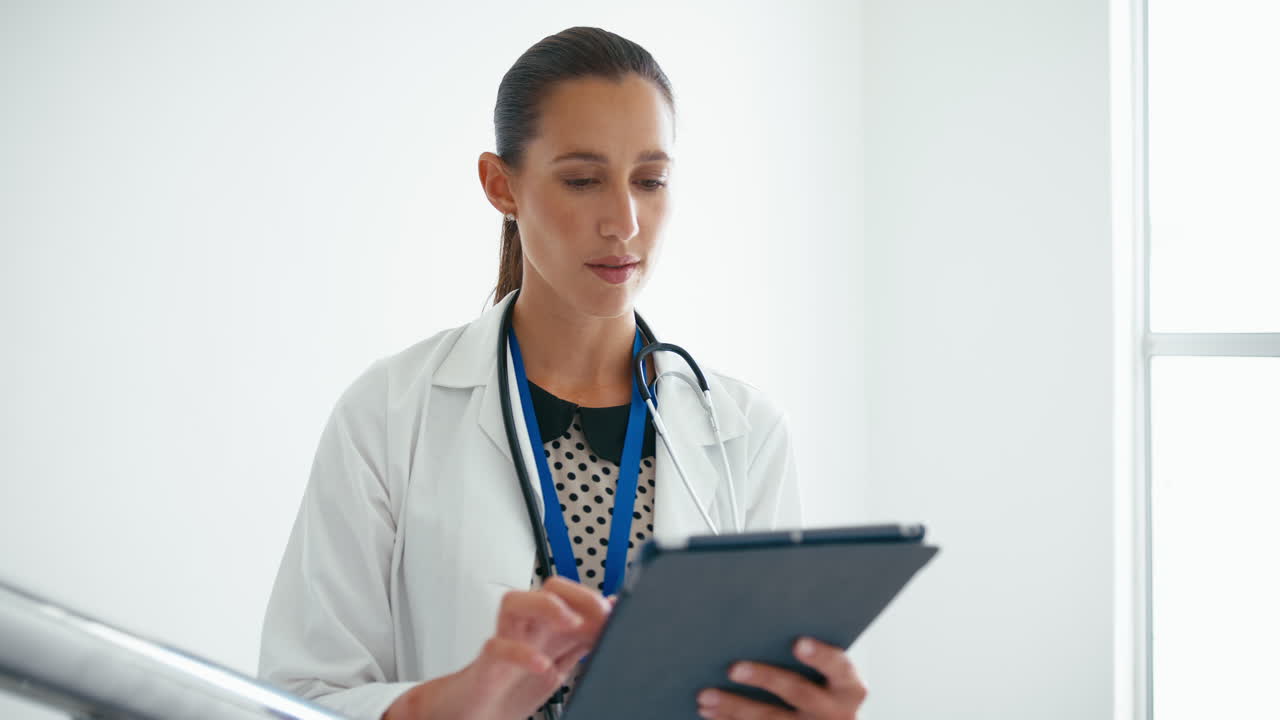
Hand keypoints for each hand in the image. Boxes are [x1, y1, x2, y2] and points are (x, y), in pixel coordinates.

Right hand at [383, 578, 612, 719]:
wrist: (472, 714)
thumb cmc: (511, 687)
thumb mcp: (558, 665)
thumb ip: (583, 643)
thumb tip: (613, 617)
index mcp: (545, 629)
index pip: (572, 597)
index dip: (596, 601)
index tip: (618, 611)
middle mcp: (525, 629)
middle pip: (546, 589)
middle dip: (576, 594)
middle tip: (600, 611)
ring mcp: (504, 641)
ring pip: (515, 603)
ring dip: (546, 606)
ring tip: (571, 622)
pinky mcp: (487, 664)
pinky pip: (498, 647)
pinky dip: (522, 653)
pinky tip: (542, 665)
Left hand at [696, 637, 866, 719]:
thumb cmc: (819, 683)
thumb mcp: (826, 673)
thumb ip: (806, 650)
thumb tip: (757, 611)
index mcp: (848, 687)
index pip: (838, 667)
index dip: (820, 656)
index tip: (798, 642)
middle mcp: (835, 712)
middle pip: (798, 692)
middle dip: (764, 678)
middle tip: (733, 668)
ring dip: (735, 707)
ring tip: (706, 695)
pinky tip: (708, 710)